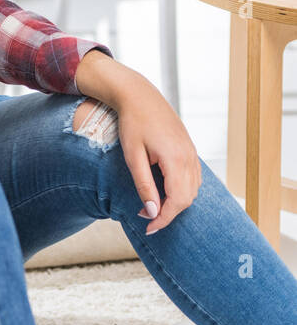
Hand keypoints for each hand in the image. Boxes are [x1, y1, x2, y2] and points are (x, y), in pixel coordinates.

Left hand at [111, 80, 201, 234]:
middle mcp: (189, 158)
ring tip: (152, 207)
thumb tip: (152, 212)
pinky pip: (193, 178)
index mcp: (176, 160)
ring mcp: (192, 153)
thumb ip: (144, 185)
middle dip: (168, 213)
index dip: (164, 218)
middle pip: (188, 198)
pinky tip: (164, 192)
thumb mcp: (132, 157)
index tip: (148, 228)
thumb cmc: (133, 124)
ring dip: (176, 203)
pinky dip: (181, 190)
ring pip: (193, 189)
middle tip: (145, 218)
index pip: (178, 201)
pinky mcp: (189, 150)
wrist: (140, 96)